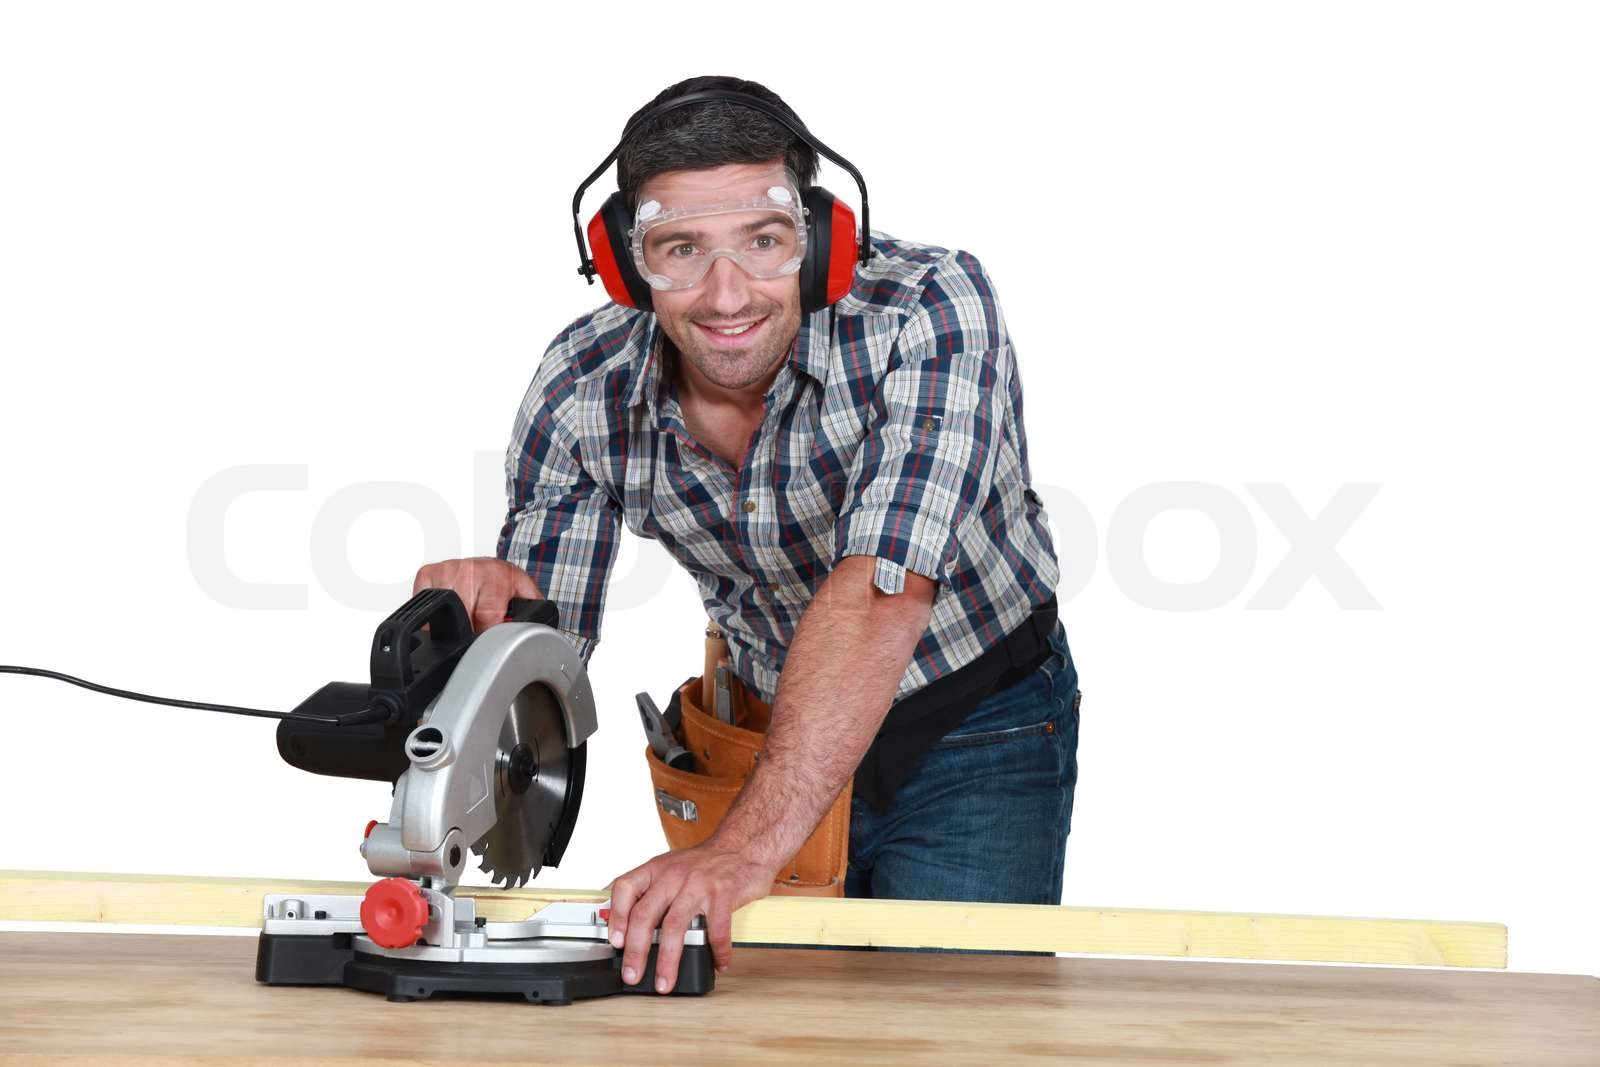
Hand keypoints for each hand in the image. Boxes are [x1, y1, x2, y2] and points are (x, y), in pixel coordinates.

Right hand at [412, 556, 540, 632]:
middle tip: (477, 626)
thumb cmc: (507, 584)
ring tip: (466, 614)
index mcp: (497, 576)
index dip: (486, 634)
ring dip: (451, 621)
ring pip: (441, 612)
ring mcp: (447, 569)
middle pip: (461, 617)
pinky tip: (450, 606)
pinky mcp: (428, 572)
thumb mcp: (526, 597)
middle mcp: (471, 570)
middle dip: (469, 629)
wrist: (495, 565)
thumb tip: (530, 636)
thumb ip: (531, 617)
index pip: (485, 617)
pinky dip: (434, 613)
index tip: (487, 639)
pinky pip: (423, 602)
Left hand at [606, 841, 776, 993]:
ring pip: (675, 927)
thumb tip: (622, 922)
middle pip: (645, 915)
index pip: (625, 888)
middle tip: (632, 974)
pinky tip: (717, 962)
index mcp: (656, 869)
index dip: (617, 916)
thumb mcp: (670, 867)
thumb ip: (649, 891)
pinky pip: (716, 930)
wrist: (742, 846)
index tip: (615, 941)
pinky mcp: (723, 894)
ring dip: (668, 961)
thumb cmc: (704, 863)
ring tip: (665, 982)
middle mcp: (674, 875)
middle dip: (636, 951)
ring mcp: (699, 885)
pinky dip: (716, 952)